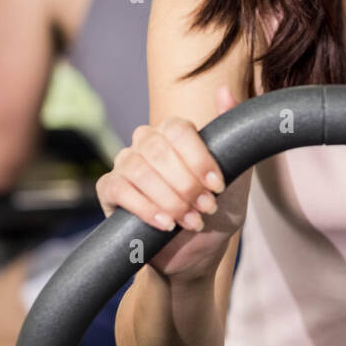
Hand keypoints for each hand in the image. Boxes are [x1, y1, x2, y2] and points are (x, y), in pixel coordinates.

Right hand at [97, 86, 246, 280]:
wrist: (196, 255)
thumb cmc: (216, 212)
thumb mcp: (236, 176)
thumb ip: (233, 134)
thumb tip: (225, 90)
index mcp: (176, 134)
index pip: (180, 129)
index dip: (199, 158)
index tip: (218, 187)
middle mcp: (147, 142)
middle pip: (159, 148)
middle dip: (186, 183)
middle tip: (205, 208)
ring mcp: (125, 164)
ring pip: (138, 168)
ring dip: (168, 197)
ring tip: (189, 220)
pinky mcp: (109, 190)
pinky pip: (119, 188)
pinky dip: (145, 207)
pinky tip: (165, 224)